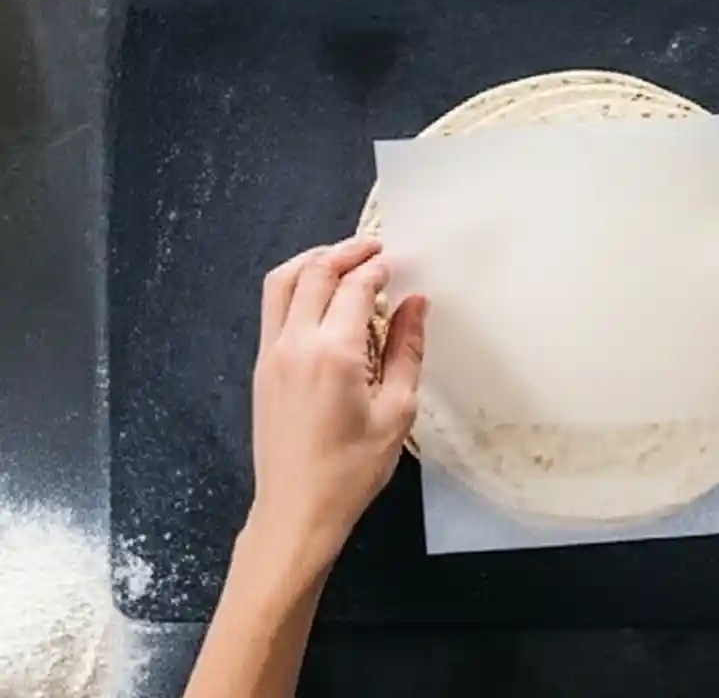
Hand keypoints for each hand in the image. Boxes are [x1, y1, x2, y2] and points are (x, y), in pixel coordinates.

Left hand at [248, 236, 427, 565]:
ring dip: (313, 262)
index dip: (378, 268)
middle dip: (345, 252)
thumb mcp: (397, 411)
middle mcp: (294, 344)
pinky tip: (322, 299)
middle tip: (375, 249)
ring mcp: (271, 354)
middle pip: (313, 272)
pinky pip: (274, 309)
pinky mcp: (262, 367)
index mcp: (333, 353)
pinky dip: (297, 288)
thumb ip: (406, 350)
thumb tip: (416, 303)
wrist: (297, 510)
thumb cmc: (353, 469)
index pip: (354, 287)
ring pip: (282, 283)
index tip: (398, 263)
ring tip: (343, 262)